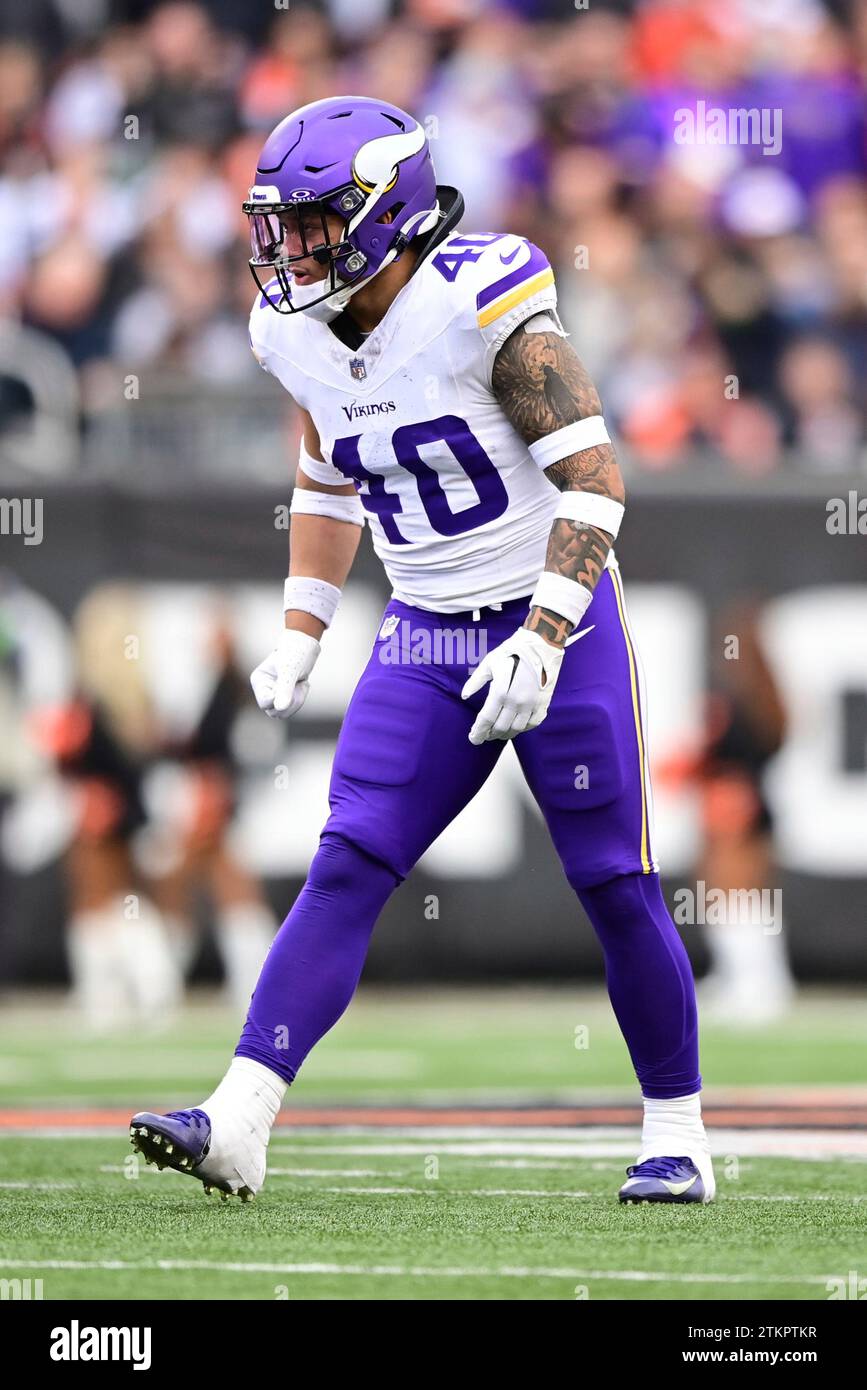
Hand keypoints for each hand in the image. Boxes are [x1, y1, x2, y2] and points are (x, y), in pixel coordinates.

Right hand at [250, 628, 320, 718]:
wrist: (305, 646)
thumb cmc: (294, 654)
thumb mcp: (290, 671)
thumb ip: (284, 689)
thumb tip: (280, 708)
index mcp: (259, 681)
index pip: (265, 703)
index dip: (279, 699)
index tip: (290, 685)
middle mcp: (265, 689)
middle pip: (274, 712)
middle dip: (290, 701)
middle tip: (298, 685)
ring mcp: (275, 694)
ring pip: (284, 712)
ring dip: (297, 700)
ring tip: (302, 683)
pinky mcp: (286, 696)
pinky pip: (293, 706)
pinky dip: (300, 697)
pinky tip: (303, 684)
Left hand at [461, 627, 563, 743]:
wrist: (540, 645)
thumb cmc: (512, 651)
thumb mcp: (489, 663)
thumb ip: (476, 681)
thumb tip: (464, 695)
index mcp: (501, 692)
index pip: (486, 719)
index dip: (478, 732)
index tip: (473, 738)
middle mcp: (516, 701)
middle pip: (500, 727)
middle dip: (490, 734)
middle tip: (484, 735)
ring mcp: (531, 704)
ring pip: (517, 729)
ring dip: (505, 734)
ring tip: (498, 733)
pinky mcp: (543, 703)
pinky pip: (533, 723)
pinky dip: (523, 728)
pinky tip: (516, 726)